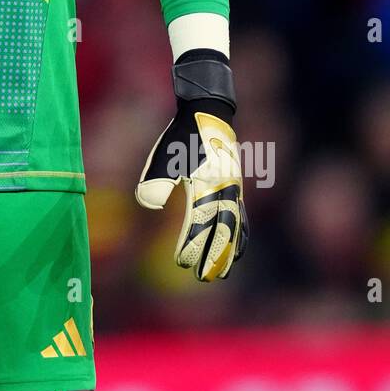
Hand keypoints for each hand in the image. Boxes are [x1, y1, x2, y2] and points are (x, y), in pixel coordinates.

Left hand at [135, 50, 248, 281]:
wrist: (208, 112)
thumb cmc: (182, 135)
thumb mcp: (164, 155)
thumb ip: (156, 180)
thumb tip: (149, 205)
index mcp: (207, 184)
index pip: (200, 222)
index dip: (191, 244)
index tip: (181, 262)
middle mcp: (225, 190)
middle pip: (223, 230)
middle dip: (214, 256)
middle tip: (204, 278)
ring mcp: (233, 189)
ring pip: (235, 227)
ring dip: (229, 251)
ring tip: (224, 273)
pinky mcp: (235, 187)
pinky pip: (241, 217)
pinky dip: (241, 236)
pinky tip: (239, 249)